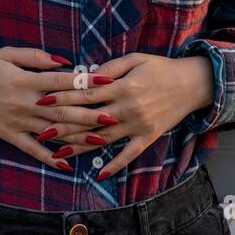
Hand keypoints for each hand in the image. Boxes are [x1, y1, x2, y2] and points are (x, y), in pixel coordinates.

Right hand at [0, 46, 113, 172]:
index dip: (86, 81)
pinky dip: (49, 157)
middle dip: (90, 114)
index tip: (108, 81)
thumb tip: (64, 61)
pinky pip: (32, 149)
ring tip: (101, 140)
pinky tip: (66, 164)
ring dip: (77, 136)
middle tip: (114, 116)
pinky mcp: (10, 135)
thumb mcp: (7, 54)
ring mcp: (18, 122)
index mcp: (26, 81)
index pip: (62, 82)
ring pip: (52, 132)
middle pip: (63, 110)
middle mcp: (25, 103)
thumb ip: (36, 57)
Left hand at [30, 52, 214, 179]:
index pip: (86, 94)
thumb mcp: (135, 59)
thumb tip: (87, 76)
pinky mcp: (148, 136)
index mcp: (123, 87)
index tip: (43, 101)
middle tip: (41, 132)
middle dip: (64, 126)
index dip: (63, 98)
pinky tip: (99, 174)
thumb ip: (110, 69)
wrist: (193, 84)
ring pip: (104, 139)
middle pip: (90, 119)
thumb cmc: (161, 68)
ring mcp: (138, 125)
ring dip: (80, 147)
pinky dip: (115, 165)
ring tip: (58, 154)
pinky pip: (129, 154)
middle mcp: (128, 108)